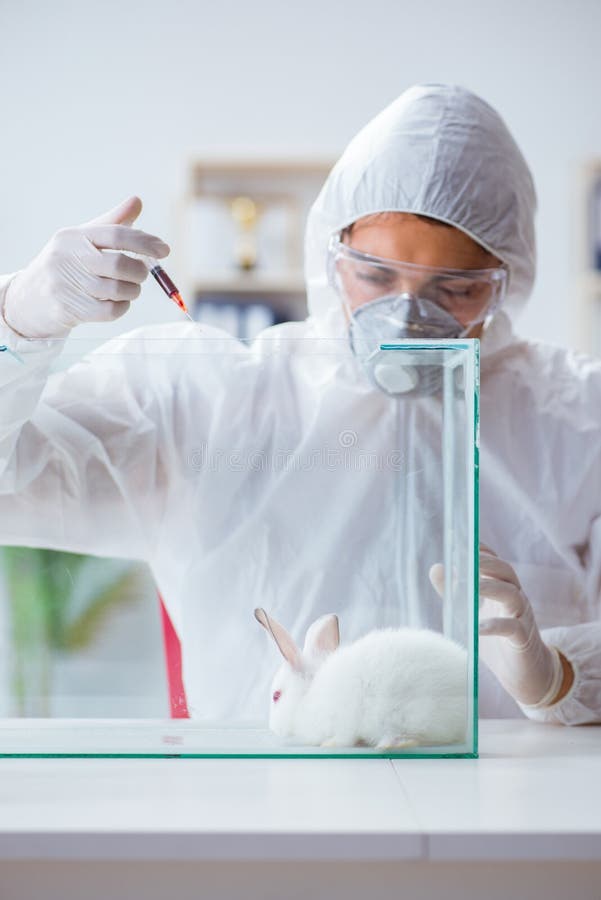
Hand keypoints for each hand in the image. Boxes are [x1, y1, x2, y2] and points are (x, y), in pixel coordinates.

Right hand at [2, 196, 168, 338]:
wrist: (30, 297)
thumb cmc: (67, 264)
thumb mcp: (83, 239)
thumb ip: (112, 223)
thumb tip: (137, 201)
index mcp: (75, 236)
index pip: (116, 234)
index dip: (144, 242)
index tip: (164, 250)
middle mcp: (68, 257)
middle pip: (118, 264)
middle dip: (139, 271)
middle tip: (142, 273)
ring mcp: (66, 284)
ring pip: (117, 290)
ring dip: (132, 291)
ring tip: (130, 288)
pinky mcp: (69, 308)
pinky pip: (109, 311)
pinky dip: (122, 307)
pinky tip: (117, 302)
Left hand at [430, 544, 567, 706]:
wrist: (524, 673)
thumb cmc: (495, 638)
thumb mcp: (472, 612)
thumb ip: (455, 591)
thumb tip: (436, 566)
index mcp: (503, 587)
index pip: (495, 561)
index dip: (482, 550)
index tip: (464, 540)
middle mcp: (516, 597)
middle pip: (506, 571)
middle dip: (487, 563)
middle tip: (467, 560)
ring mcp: (522, 617)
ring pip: (512, 594)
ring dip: (491, 588)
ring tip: (471, 587)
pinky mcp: (523, 639)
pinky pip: (512, 628)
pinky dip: (496, 625)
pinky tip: (479, 627)